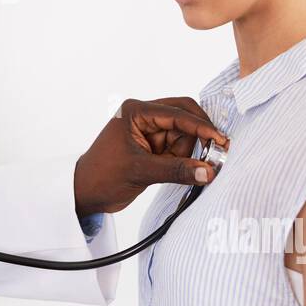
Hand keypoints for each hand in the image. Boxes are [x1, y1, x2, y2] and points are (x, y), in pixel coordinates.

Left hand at [73, 97, 228, 215]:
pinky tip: (189, 170)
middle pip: (184, 117)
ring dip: (191, 151)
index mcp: (135, 111)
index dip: (201, 127)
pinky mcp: (153, 147)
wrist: (85, 194)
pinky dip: (186, 160)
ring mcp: (149, 131)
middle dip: (199, 135)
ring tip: (189, 169)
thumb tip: (208, 171)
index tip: (220, 140)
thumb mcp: (140, 171)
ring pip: (184, 135)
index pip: (176, 113)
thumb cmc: (101, 176)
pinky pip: (178, 149)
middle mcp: (143, 117)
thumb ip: (176, 170)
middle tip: (218, 151)